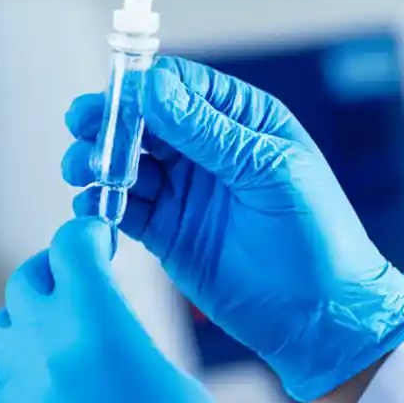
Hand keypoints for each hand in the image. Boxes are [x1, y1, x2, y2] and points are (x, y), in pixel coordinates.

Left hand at [0, 218, 258, 402]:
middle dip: (56, 270)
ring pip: (0, 326)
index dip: (85, 236)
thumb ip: (124, 332)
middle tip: (80, 278)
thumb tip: (99, 313)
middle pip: (28, 279)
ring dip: (28, 317)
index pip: (69, 248)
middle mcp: (46, 353)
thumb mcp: (170, 373)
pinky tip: (46, 376)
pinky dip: (14, 363)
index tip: (96, 239)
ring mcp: (18, 396)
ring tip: (60, 330)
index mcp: (98, 328)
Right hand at [62, 57, 403, 402]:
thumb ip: (209, 131)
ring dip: (98, 161)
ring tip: (82, 169)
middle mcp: (208, 151)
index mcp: (242, 121)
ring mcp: (186, 192)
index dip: (144, 86)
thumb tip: (155, 86)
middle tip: (82, 126)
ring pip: (126, 163)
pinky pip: (125, 210)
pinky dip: (101, 204)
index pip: (181, 85)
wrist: (321, 316)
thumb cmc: (318, 236)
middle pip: (143, 120)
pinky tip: (92, 205)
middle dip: (109, 121)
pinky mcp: (168, 234)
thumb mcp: (269, 171)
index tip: (118, 98)